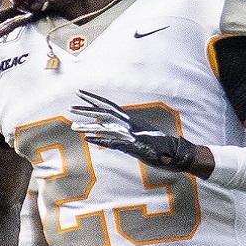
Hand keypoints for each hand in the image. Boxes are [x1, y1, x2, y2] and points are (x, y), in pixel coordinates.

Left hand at [70, 90, 199, 171]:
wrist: (175, 152)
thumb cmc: (156, 145)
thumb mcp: (136, 137)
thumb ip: (119, 134)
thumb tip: (101, 135)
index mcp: (130, 119)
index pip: (109, 105)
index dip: (94, 99)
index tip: (80, 93)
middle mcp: (130, 123)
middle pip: (105, 113)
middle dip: (87, 110)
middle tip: (70, 108)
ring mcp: (131, 134)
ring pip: (106, 127)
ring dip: (89, 127)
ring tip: (73, 126)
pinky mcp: (133, 146)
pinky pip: (114, 142)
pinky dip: (100, 140)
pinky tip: (87, 139)